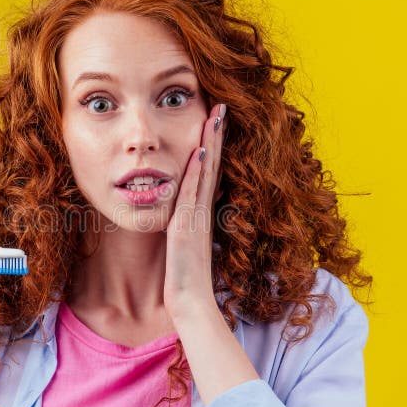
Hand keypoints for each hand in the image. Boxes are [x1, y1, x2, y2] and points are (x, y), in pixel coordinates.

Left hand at [164, 103, 225, 318]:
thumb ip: (187, 225)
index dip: (213, 144)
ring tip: (215, 116)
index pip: (209, 171)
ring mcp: (197, 216)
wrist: (189, 301)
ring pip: (205, 172)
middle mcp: (203, 209)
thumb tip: (188, 213)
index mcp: (201, 212)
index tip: (215, 120)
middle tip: (221, 106)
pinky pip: (192, 193)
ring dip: (210, 143)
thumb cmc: (184, 277)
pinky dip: (196, 172)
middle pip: (212, 164)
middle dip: (216, 134)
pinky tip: (199, 152)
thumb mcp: (185, 244)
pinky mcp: (188, 226)